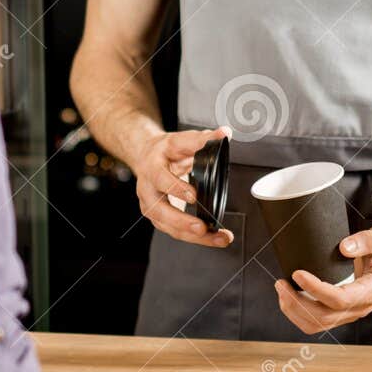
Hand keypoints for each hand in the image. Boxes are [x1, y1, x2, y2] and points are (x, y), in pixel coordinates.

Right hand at [130, 125, 233, 247]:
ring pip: (169, 227)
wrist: (146, 158)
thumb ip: (203, 139)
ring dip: (194, 236)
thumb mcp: (181, 140)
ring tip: (219, 237)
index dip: (176, 188)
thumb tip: (225, 134)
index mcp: (152, 168)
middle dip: (181, 221)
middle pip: (160, 211)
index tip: (193, 196)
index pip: (161, 179)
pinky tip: (214, 238)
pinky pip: (176, 232)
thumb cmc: (165, 151)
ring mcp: (152, 206)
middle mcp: (148, 190)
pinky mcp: (160, 218)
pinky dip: (196, 238)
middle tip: (202, 227)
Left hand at [274, 224, 371, 334]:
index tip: (297, 273)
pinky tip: (290, 297)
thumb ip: (366, 241)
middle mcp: (362, 307)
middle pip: (324, 317)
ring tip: (281, 290)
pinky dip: (300, 313)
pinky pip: (319, 321)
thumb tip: (343, 247)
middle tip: (280, 283)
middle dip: (297, 304)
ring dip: (295, 311)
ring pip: (318, 324)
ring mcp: (352, 312)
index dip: (316, 289)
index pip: (340, 299)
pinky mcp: (344, 311)